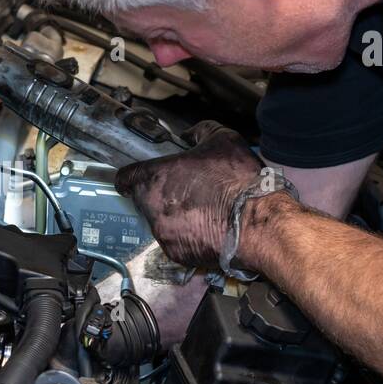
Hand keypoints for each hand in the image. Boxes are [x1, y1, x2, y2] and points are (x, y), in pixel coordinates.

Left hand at [114, 121, 260, 268]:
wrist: (257, 222)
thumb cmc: (239, 182)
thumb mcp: (223, 140)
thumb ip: (200, 131)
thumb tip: (190, 134)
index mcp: (157, 176)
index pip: (125, 177)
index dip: (129, 177)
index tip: (134, 179)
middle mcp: (153, 206)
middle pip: (143, 199)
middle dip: (158, 195)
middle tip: (183, 192)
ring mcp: (162, 231)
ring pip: (158, 221)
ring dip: (172, 216)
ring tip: (200, 210)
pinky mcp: (175, 252)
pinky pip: (174, 241)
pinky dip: (185, 236)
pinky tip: (206, 227)